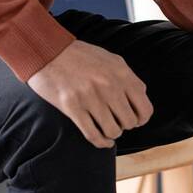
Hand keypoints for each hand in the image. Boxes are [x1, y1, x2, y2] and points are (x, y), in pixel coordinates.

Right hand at [27, 40, 152, 148]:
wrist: (47, 51)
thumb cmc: (78, 55)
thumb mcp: (109, 59)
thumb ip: (127, 77)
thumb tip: (140, 96)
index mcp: (121, 73)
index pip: (144, 108)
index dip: (141, 119)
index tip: (135, 120)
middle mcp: (109, 86)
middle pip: (129, 122)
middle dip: (124, 125)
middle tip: (116, 121)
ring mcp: (90, 97)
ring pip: (112, 131)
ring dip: (111, 133)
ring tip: (106, 128)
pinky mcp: (72, 107)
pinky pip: (93, 134)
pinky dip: (101, 142)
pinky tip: (102, 140)